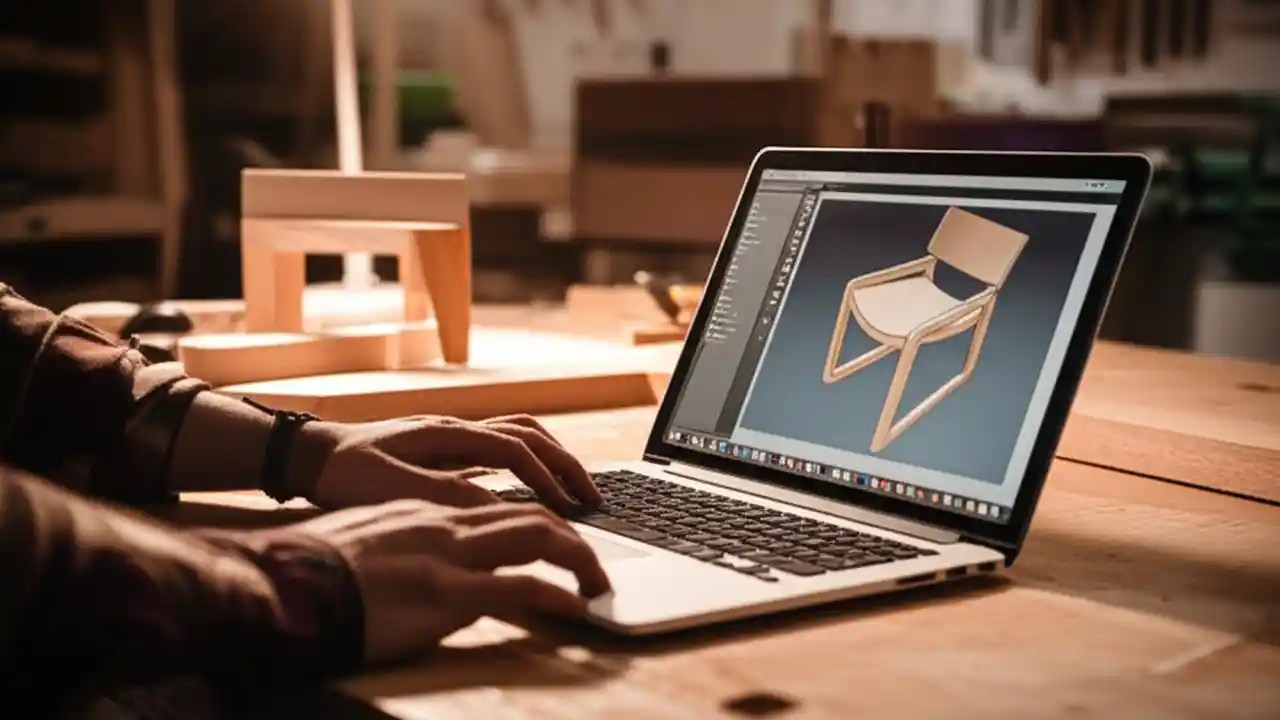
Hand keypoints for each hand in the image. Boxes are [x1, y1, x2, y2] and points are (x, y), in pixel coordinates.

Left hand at [292, 414, 601, 512]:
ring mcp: (453, 434)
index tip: (569, 509)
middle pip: (531, 433)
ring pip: (521, 434)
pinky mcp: (446, 447)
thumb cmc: (342, 473)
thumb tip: (495, 506)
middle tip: (594, 497)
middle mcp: (457, 428)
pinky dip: (531, 462)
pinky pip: (503, 447)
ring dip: (553, 458)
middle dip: (567, 464)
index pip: (517, 450)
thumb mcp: (390, 487)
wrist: (308, 454)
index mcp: (448, 434)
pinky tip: (534, 487)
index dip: (547, 479)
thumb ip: (443, 494)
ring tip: (575, 490)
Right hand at [298, 500, 610, 663]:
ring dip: (578, 560)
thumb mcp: (367, 544)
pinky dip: (558, 597)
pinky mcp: (447, 593)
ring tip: (596, 586)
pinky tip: (576, 610)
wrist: (278, 584)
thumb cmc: (312, 572)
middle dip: (573, 537)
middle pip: (530, 516)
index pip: (499, 506)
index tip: (561, 540)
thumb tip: (422, 564)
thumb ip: (404, 546)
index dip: (539, 520)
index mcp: (425, 513)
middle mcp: (444, 525)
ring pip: (538, 538)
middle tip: (594, 563)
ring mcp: (448, 556)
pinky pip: (522, 589)